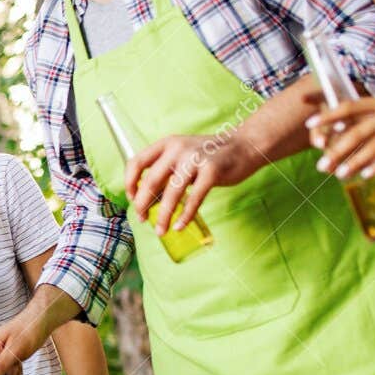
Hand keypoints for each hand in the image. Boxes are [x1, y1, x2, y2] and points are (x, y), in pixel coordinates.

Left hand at [126, 130, 257, 235]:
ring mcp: (195, 159)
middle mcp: (178, 149)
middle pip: (151, 180)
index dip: (130, 183)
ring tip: (161, 230)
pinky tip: (179, 226)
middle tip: (142, 219)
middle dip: (142, 204)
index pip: (136, 163)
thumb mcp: (182, 154)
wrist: (244, 145)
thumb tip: (146, 198)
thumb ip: (165, 169)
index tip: (132, 199)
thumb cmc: (209, 155)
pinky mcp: (212, 171)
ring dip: (163, 215)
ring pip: (171, 192)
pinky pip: (194, 198)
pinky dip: (186, 215)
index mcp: (166, 144)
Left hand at [307, 84, 374, 178]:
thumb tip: (360, 122)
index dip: (328, 114)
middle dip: (336, 149)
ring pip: (374, 145)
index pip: (350, 105)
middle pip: (357, 131)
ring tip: (339, 174)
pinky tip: (366, 174)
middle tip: (320, 165)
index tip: (308, 122)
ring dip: (354, 161)